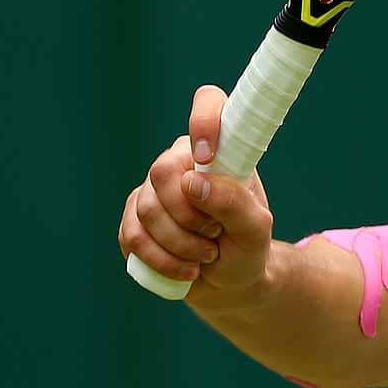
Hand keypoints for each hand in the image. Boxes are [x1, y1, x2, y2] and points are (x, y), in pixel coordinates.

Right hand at [118, 85, 274, 303]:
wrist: (228, 282)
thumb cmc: (246, 247)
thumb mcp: (255, 229)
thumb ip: (234, 202)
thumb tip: (193, 182)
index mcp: (219, 151)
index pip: (209, 105)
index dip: (204, 121)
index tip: (207, 156)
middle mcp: (182, 162)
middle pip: (163, 171)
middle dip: (189, 215)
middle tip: (215, 233)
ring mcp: (152, 189)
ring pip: (148, 209)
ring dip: (181, 244)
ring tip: (206, 255)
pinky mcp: (133, 219)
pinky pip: (132, 236)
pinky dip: (162, 259)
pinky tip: (185, 269)